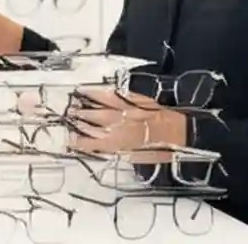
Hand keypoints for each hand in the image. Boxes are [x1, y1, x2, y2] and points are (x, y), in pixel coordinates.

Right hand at [67, 86, 186, 158]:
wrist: (181, 133)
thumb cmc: (161, 150)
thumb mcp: (136, 158)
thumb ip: (117, 151)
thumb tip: (102, 147)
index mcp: (117, 144)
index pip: (90, 143)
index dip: (77, 142)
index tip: (69, 140)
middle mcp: (116, 126)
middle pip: (91, 122)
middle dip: (77, 120)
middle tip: (67, 117)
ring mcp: (123, 110)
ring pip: (97, 106)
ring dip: (83, 105)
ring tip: (72, 102)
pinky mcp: (131, 99)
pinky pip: (110, 94)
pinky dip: (97, 92)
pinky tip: (88, 89)